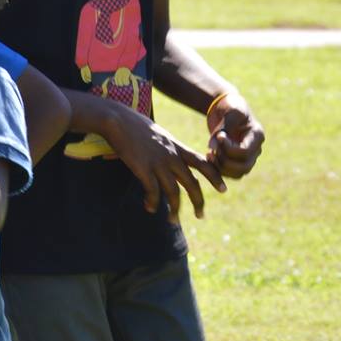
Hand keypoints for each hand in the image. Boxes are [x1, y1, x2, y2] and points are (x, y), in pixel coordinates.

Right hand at [96, 101, 223, 219]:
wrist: (117, 119)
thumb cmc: (134, 124)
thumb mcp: (159, 133)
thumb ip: (168, 146)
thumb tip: (171, 155)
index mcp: (177, 147)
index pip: (204, 163)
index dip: (215, 177)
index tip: (223, 189)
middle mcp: (172, 156)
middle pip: (192, 184)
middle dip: (198, 202)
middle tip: (200, 215)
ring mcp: (158, 163)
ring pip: (174, 193)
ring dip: (175, 210)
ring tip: (173, 220)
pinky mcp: (143, 169)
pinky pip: (153, 192)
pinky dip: (153, 203)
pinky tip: (149, 207)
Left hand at [207, 91, 264, 178]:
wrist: (226, 108)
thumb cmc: (230, 105)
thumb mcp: (230, 111)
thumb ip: (225, 127)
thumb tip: (216, 145)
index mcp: (257, 135)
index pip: (245, 151)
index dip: (229, 148)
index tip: (218, 135)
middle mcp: (256, 149)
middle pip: (244, 167)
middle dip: (225, 160)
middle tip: (212, 150)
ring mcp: (248, 156)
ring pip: (238, 173)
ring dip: (221, 167)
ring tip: (209, 154)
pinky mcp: (237, 160)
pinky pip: (231, 173)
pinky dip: (219, 169)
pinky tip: (209, 157)